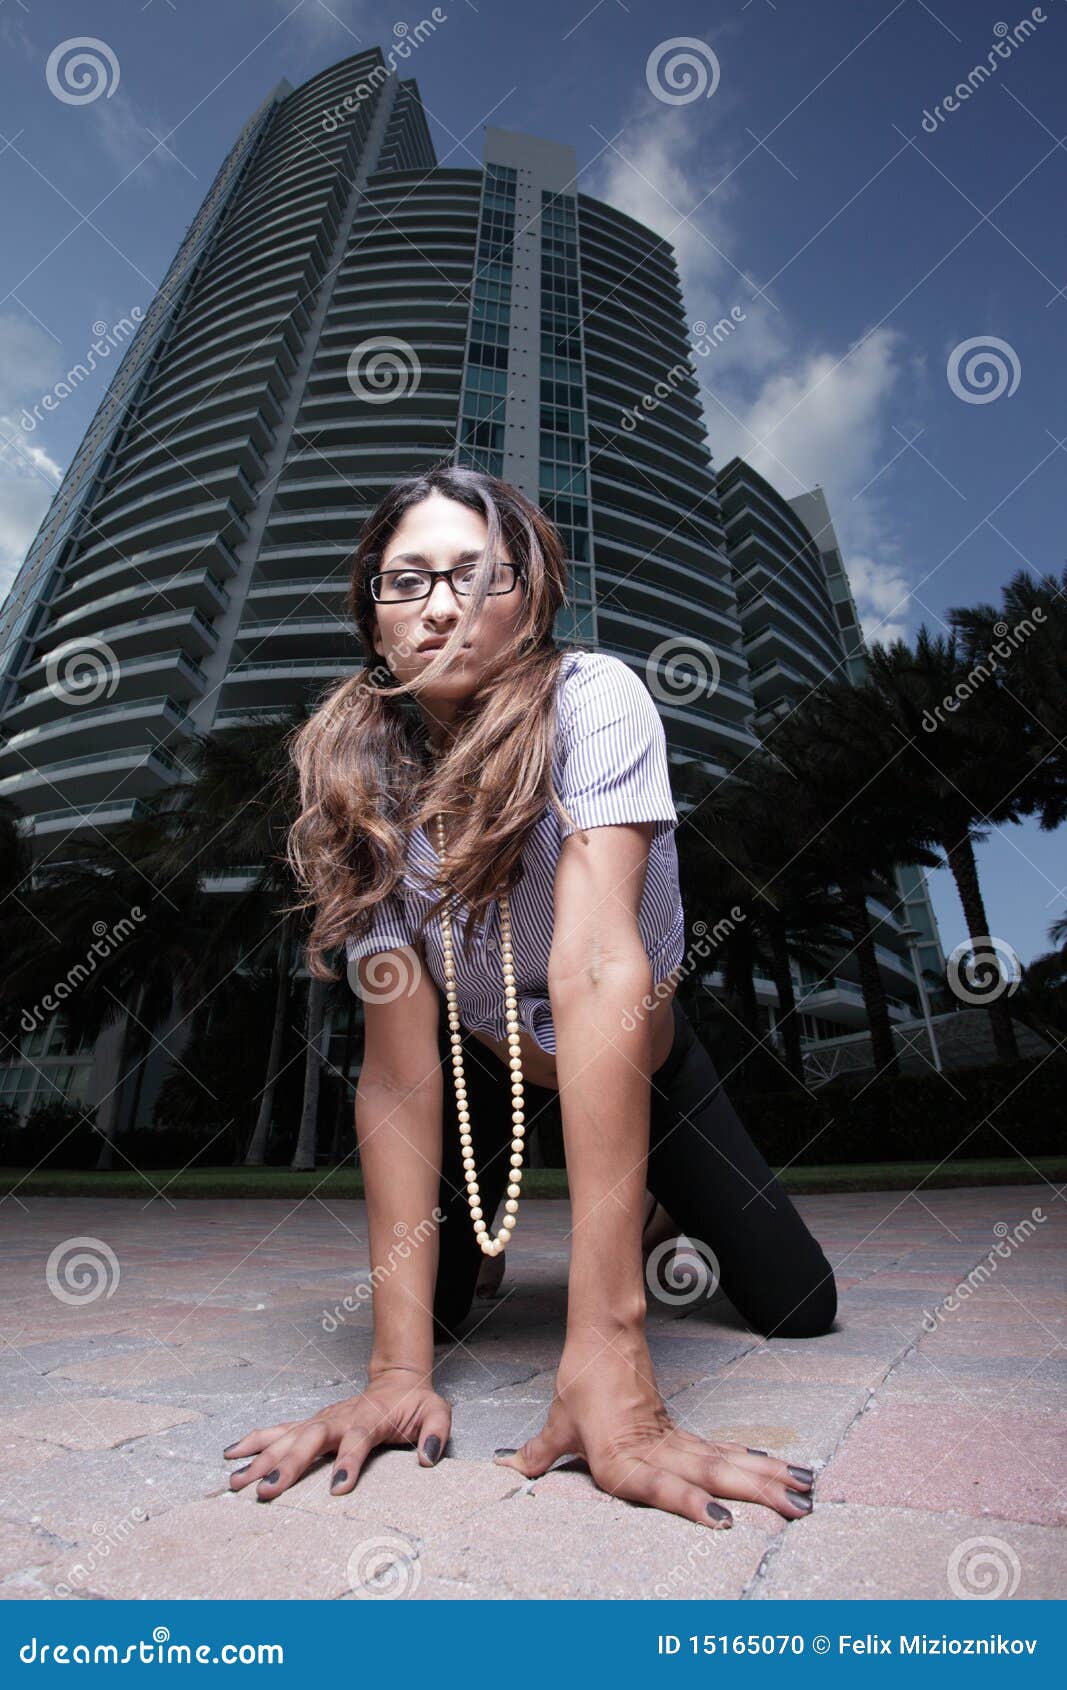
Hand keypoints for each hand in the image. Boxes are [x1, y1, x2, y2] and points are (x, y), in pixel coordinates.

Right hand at [222, 1366, 450, 1499]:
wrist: (398, 1380)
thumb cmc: (416, 1402)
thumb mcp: (437, 1412)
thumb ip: (436, 1431)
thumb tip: (428, 1457)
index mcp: (370, 1418)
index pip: (358, 1439)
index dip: (349, 1461)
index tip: (338, 1487)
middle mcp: (339, 1418)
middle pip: (311, 1440)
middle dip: (287, 1465)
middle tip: (265, 1489)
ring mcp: (321, 1419)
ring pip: (287, 1437)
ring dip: (261, 1458)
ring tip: (236, 1479)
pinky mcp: (311, 1423)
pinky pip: (278, 1430)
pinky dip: (254, 1441)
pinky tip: (232, 1455)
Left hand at [493, 1330, 814, 1527]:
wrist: (600, 1340)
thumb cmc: (579, 1385)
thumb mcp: (557, 1424)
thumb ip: (538, 1453)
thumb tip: (509, 1465)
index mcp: (623, 1459)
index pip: (661, 1486)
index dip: (691, 1503)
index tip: (724, 1518)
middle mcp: (656, 1454)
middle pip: (713, 1475)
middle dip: (758, 1493)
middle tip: (798, 1508)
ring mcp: (676, 1443)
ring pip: (728, 1464)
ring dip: (768, 1478)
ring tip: (806, 1493)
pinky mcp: (684, 1434)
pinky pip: (724, 1452)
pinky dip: (756, 1463)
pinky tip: (784, 1472)